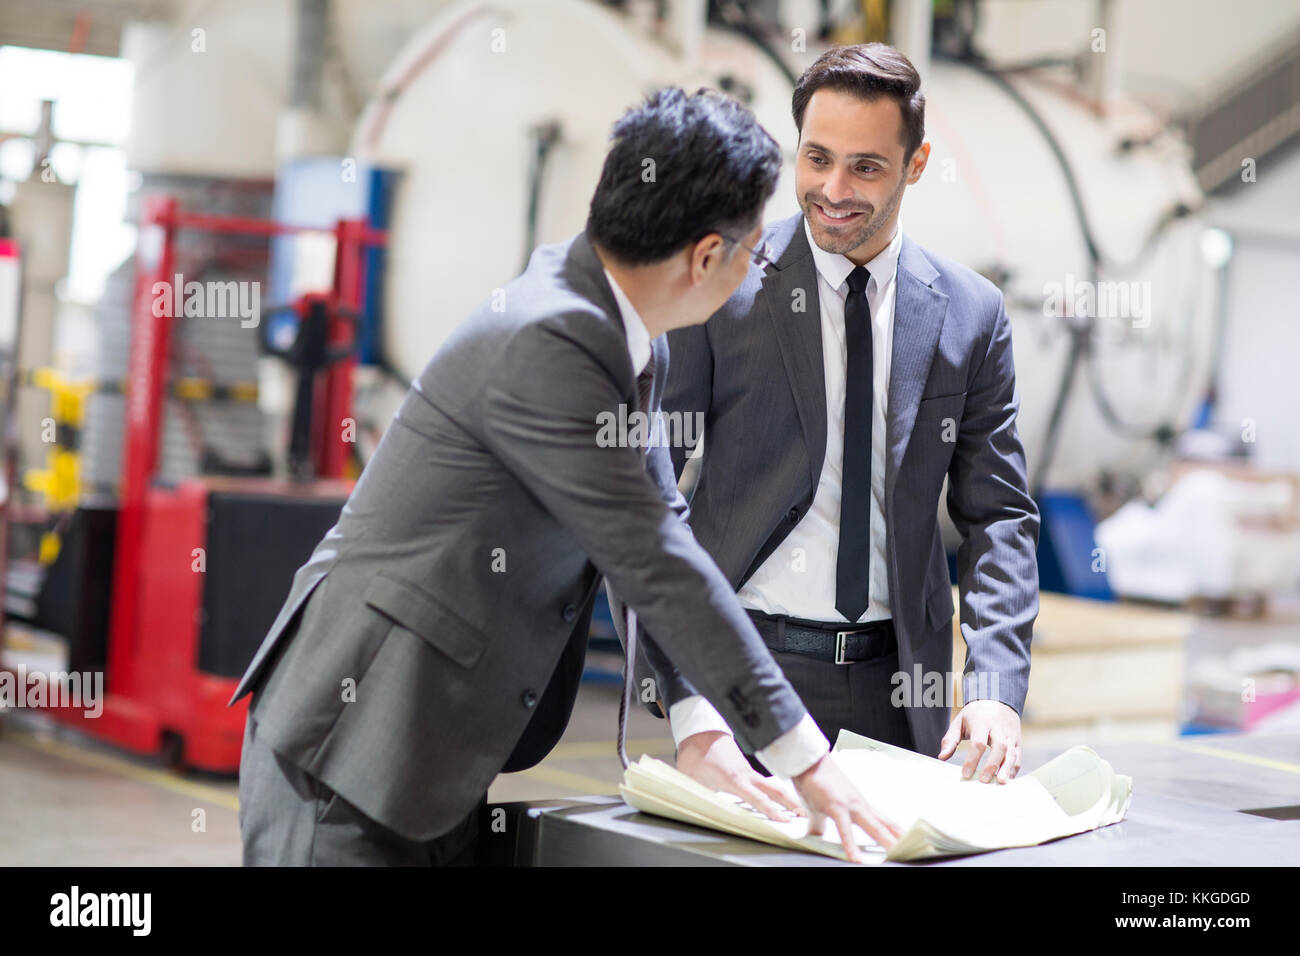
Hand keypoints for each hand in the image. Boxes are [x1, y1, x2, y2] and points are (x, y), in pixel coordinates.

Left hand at [675, 731, 805, 821]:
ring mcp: (747, 770)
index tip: (785, 821)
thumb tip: (700, 811)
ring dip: (785, 798)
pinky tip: (778, 800)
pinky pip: (763, 782)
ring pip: (771, 785)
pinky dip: (774, 791)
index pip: (757, 798)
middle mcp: (745, 774)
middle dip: (790, 803)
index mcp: (733, 779)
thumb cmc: (695, 754)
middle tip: (804, 816)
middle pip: (774, 790)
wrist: (699, 731)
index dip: (771, 810)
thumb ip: (699, 796)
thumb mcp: (691, 778)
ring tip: (798, 811)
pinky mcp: (745, 769)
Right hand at [791, 754, 901, 862]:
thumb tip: (815, 835)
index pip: (883, 823)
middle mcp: (860, 806)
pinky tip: (856, 859)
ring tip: (898, 855)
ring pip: (874, 828)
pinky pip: (845, 830)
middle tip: (914, 851)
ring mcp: (850, 806)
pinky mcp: (836, 807)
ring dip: (886, 842)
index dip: (896, 833)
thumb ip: (819, 824)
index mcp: (859, 807)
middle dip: (899, 840)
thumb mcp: (818, 809)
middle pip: (885, 827)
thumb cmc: (814, 781)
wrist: (807, 761)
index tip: (909, 842)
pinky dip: (851, 846)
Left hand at [938, 699, 1021, 783]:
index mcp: (982, 722)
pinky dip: (1014, 768)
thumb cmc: (975, 715)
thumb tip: (942, 757)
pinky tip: (1007, 779)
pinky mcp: (1018, 741)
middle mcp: (998, 728)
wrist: (997, 700)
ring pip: (1011, 752)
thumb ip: (950, 740)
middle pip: (999, 747)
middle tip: (984, 780)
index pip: (978, 743)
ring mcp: (1010, 734)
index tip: (965, 774)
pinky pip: (1018, 756)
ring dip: (1007, 769)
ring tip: (1001, 783)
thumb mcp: (959, 722)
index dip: (972, 759)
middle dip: (992, 765)